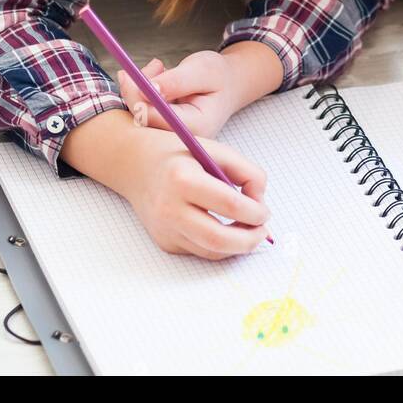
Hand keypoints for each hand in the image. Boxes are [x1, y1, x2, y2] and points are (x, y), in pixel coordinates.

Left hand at [115, 50, 236, 138]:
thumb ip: (177, 81)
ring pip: (137, 114)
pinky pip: (139, 111)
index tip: (128, 74)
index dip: (136, 97)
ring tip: (160, 66)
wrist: (228, 85)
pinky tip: (157, 77)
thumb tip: (146, 90)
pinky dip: (141, 90)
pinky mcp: (160, 129)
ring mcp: (169, 136)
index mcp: (197, 127)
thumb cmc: (219, 77)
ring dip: (139, 86)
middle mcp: (181, 138)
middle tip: (153, 65)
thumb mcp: (204, 70)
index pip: (156, 119)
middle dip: (137, 89)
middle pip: (142, 121)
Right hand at [121, 126, 270, 258]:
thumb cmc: (181, 155)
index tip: (265, 211)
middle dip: (249, 240)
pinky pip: (199, 251)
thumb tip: (259, 202)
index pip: (229, 205)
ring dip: (237, 246)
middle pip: (218, 239)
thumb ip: (246, 172)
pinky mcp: (164, 241)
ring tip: (249, 231)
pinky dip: (219, 245)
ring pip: (210, 251)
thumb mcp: (216, 150)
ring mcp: (164, 228)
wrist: (138, 166)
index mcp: (183, 179)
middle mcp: (169, 208)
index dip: (255, 212)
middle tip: (263, 232)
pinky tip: (228, 231)